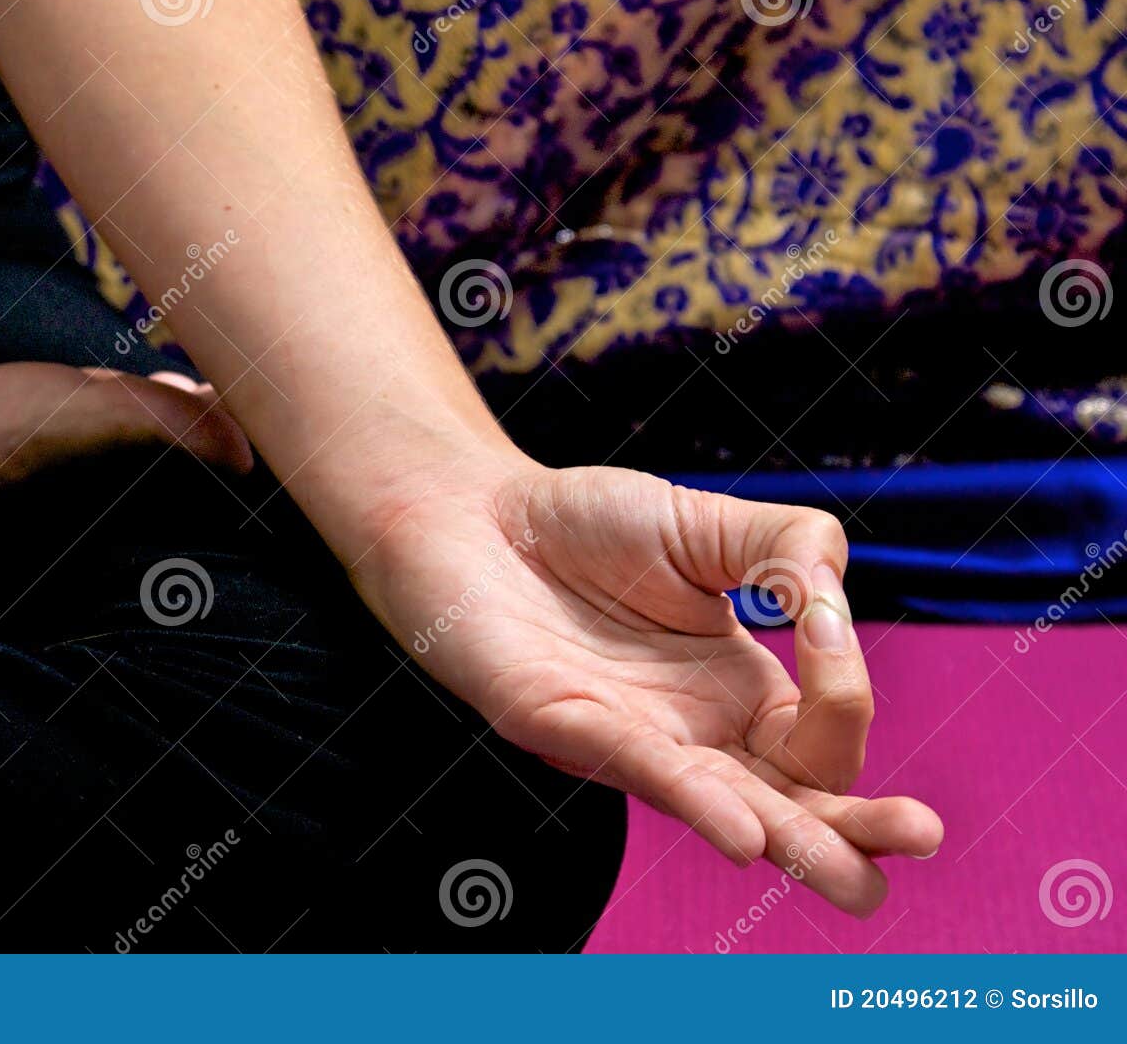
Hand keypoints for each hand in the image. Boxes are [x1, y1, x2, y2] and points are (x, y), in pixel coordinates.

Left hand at [354, 462, 942, 915]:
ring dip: (794, 843)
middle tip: (919, 838)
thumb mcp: (710, 523)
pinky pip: (639, 770)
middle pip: (792, 802)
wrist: (476, 511)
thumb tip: (833, 601)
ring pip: (726, 808)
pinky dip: (695, 801)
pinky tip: (745, 832)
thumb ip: (791, 548)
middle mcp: (692, 732)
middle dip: (856, 828)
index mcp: (736, 690)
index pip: (822, 736)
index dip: (846, 693)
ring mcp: (629, 739)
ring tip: (859, 882)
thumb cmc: (585, 524)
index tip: (821, 616)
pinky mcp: (561, 724)